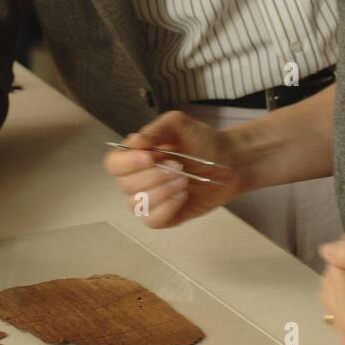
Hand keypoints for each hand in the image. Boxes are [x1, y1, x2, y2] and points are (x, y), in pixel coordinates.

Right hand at [103, 110, 241, 227]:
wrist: (231, 161)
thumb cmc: (203, 141)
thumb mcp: (179, 124)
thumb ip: (154, 130)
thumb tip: (134, 143)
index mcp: (137, 156)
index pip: (114, 165)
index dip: (127, 163)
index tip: (149, 157)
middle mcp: (139, 178)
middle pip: (125, 186)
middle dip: (153, 176)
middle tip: (178, 166)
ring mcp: (152, 199)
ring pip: (137, 204)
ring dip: (161, 192)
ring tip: (184, 180)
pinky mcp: (166, 216)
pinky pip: (152, 220)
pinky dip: (167, 208)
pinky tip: (183, 195)